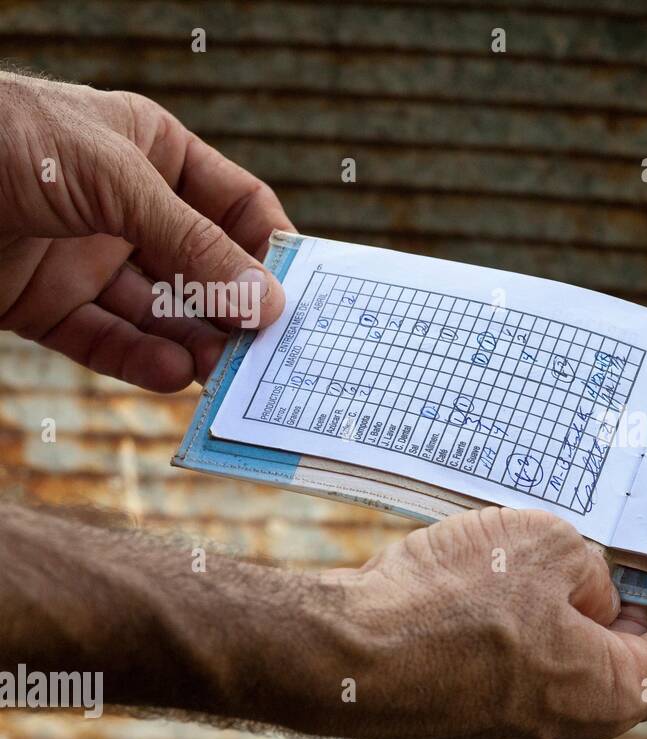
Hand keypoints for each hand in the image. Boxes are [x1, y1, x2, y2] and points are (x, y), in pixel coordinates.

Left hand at [0, 70, 292, 390]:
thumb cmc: (5, 138)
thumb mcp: (114, 179)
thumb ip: (192, 241)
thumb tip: (266, 302)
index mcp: (151, 153)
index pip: (236, 206)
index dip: (271, 249)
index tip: (301, 297)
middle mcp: (125, 209)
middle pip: (202, 268)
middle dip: (236, 308)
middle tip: (270, 352)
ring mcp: (84, 258)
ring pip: (159, 312)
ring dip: (195, 343)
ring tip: (222, 372)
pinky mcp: (41, 303)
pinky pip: (105, 339)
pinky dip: (139, 360)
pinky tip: (172, 374)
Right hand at [292, 508, 646, 738]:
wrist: (337, 654)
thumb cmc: (447, 603)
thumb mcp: (550, 546)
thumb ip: (594, 566)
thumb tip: (591, 587)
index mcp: (607, 697)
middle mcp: (566, 730)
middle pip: (632, 667)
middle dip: (630, 604)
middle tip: (612, 548)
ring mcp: (514, 731)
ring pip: (571, 667)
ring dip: (570, 612)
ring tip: (540, 555)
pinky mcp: (469, 719)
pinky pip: (520, 672)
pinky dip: (524, 629)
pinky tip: (492, 581)